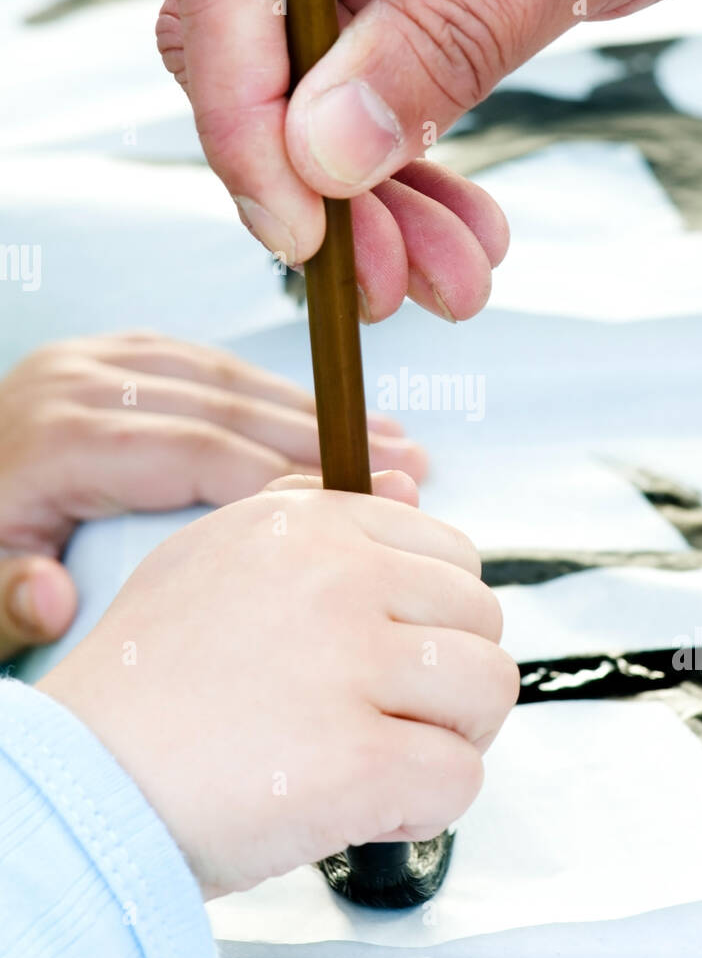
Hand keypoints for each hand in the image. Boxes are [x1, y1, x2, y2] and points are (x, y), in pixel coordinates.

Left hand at [0, 332, 424, 658]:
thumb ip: (8, 603)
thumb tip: (53, 600)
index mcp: (55, 440)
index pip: (194, 452)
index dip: (283, 476)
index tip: (356, 503)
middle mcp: (82, 385)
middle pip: (227, 407)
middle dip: (325, 437)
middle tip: (406, 467)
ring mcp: (97, 360)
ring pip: (226, 377)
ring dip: (312, 408)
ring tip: (389, 440)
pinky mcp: (110, 354)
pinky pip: (206, 363)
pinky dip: (270, 390)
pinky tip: (320, 415)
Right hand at [38, 471, 518, 898]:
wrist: (80, 782)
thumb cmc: (147, 687)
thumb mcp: (212, 557)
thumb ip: (311, 513)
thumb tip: (409, 483)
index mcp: (308, 525)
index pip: (448, 553)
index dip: (431, 619)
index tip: (389, 660)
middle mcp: (337, 577)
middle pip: (481, 616)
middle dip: (450, 677)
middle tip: (390, 719)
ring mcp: (352, 665)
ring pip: (490, 687)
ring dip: (451, 737)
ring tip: (386, 761)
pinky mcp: (360, 759)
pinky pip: (461, 777)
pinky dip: (427, 808)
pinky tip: (367, 811)